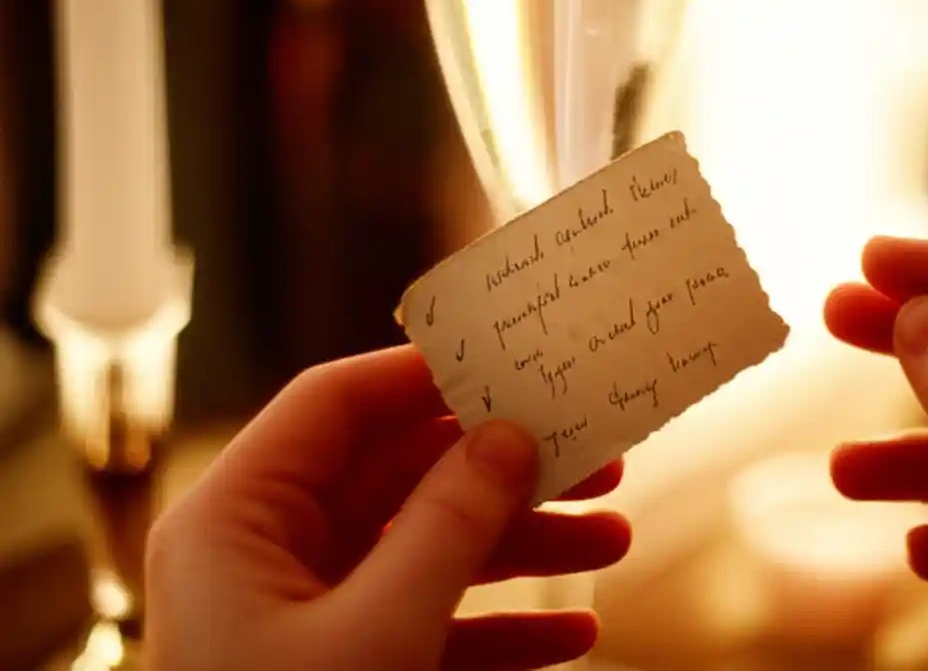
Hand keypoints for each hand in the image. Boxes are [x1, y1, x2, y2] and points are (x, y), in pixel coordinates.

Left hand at [146, 346, 629, 669]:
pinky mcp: (343, 666)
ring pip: (426, 549)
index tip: (518, 364)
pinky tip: (571, 640)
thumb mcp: (382, 630)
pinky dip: (498, 629)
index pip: (336, 404)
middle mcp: (268, 553)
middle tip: (598, 456)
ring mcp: (306, 614)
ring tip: (612, 544)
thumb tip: (509, 436)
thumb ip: (449, 524)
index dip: (429, 373)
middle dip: (505, 473)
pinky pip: (427, 622)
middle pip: (400, 475)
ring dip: (521, 549)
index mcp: (238, 519)